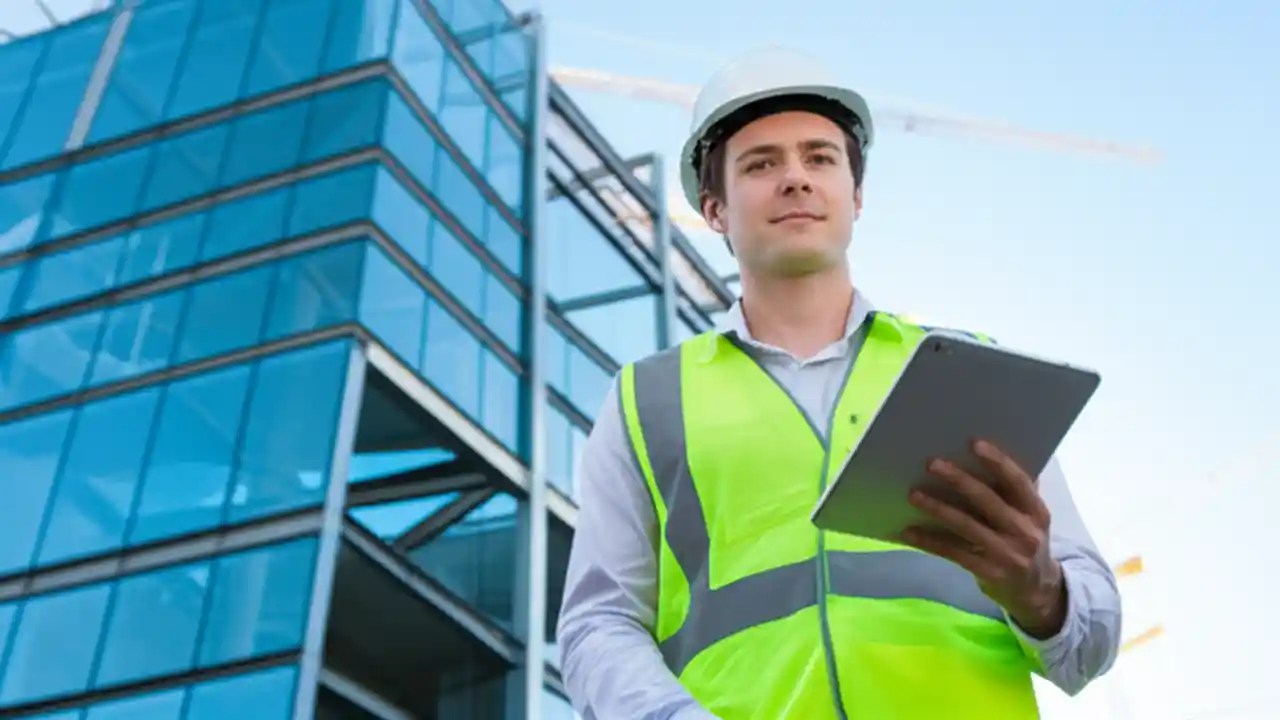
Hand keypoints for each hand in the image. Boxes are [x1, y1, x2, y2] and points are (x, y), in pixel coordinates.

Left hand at [898, 439, 1066, 638]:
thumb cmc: (1024, 540)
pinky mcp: (988, 572)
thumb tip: (981, 454)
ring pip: (966, 526)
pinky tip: (908, 531)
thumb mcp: (1029, 517)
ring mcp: (1006, 554)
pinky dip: (929, 540)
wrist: (1036, 591)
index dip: (998, 462)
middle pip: (988, 501)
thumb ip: (1013, 492)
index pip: (1018, 482)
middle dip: (958, 480)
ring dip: (937, 508)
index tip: (974, 443)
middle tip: (931, 463)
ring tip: (913, 494)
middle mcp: (1025, 532)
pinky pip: (953, 552)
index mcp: (1036, 511)